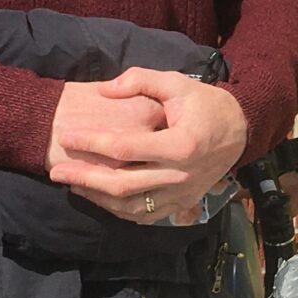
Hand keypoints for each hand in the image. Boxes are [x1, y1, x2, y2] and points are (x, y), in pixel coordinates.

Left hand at [49, 68, 249, 224]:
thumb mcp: (176, 83)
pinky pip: (145, 216)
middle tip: (56, 171)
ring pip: (131, 207)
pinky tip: (98, 198)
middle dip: (85, 178)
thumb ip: (140, 81)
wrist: (241, 131)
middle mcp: (180, 174)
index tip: (66, 136)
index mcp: (180, 144)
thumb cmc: (206, 104)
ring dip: (97, 198)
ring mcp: (181, 193)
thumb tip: (104, 89)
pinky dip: (118, 211)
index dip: (92, 143)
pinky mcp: (182, 203)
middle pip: (122, 185)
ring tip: (71, 184)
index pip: (125, 148)